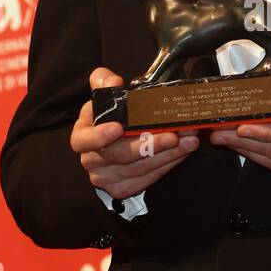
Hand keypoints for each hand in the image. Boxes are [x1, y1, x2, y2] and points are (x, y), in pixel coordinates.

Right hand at [71, 68, 199, 200]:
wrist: (115, 144)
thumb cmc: (110, 119)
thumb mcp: (104, 98)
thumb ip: (104, 83)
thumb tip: (113, 81)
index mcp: (82, 137)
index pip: (84, 140)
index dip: (99, 135)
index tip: (118, 128)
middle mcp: (91, 160)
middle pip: (121, 155)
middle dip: (151, 144)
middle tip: (174, 134)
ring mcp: (106, 178)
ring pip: (140, 168)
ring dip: (168, 154)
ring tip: (188, 140)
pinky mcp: (123, 189)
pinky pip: (148, 179)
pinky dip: (168, 164)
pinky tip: (182, 152)